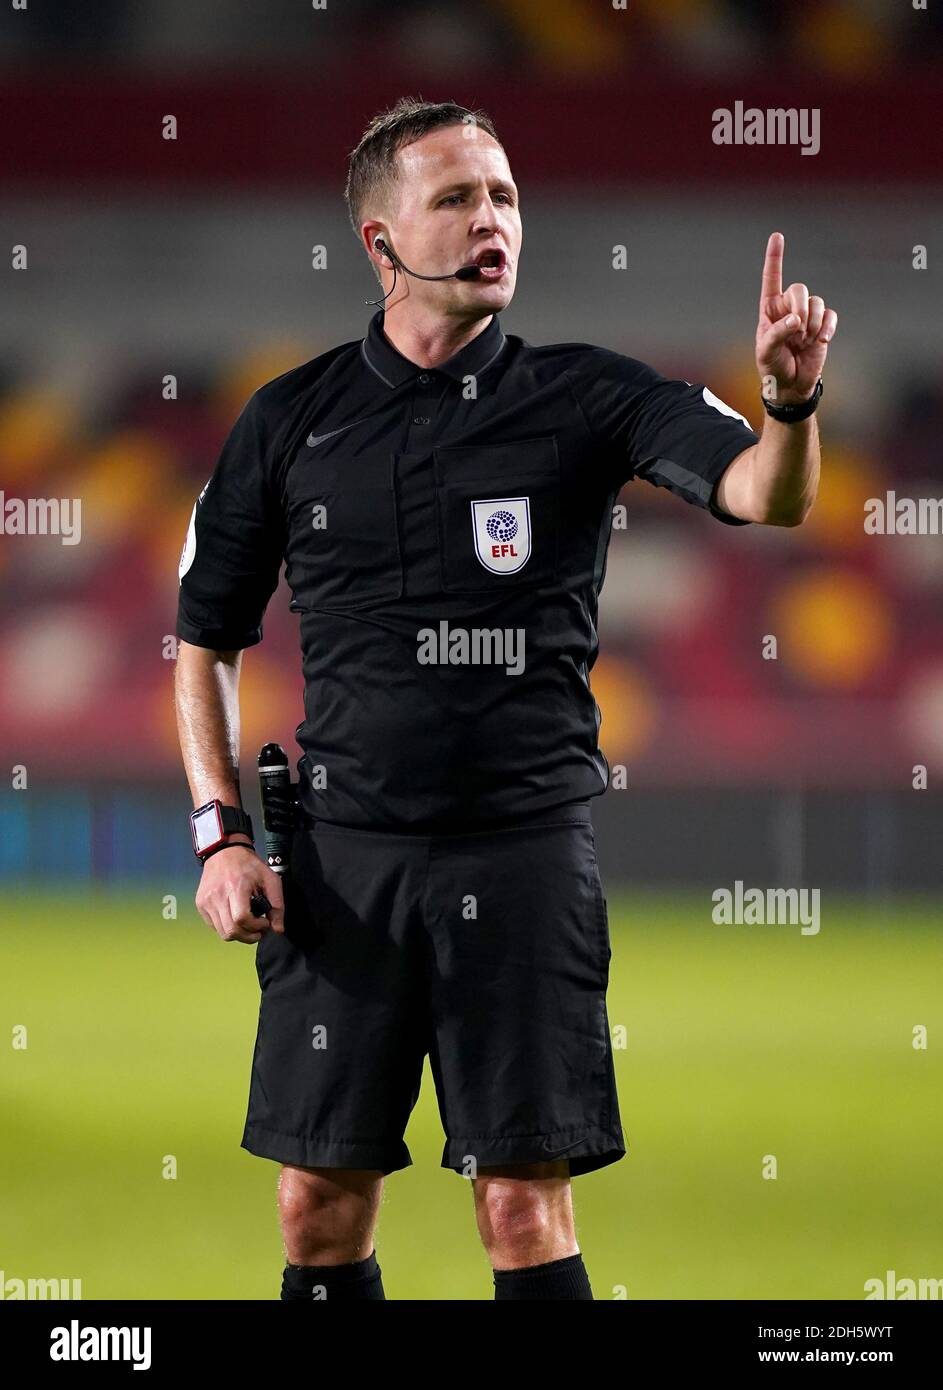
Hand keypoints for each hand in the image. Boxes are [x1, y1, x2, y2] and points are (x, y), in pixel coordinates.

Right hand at [195, 841, 285, 943]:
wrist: (224, 852)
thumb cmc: (249, 865)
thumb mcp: (270, 879)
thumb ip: (277, 905)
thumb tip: (278, 930)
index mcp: (235, 887)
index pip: (242, 919)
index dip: (256, 927)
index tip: (265, 923)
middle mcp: (217, 895)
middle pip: (231, 931)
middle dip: (248, 936)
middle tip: (258, 930)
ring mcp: (206, 901)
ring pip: (222, 932)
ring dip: (238, 935)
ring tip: (248, 925)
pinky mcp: (201, 905)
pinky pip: (215, 926)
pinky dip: (227, 927)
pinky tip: (236, 918)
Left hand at [756, 231, 837, 405]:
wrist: (791, 385)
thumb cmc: (772, 367)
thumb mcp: (766, 352)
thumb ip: (778, 333)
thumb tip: (796, 320)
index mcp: (769, 309)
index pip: (771, 278)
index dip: (775, 258)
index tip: (777, 236)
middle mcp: (788, 307)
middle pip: (800, 289)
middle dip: (800, 308)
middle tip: (797, 331)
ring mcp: (807, 315)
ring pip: (817, 302)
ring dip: (813, 324)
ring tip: (804, 342)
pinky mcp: (822, 325)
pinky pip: (830, 315)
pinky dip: (827, 327)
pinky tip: (821, 341)